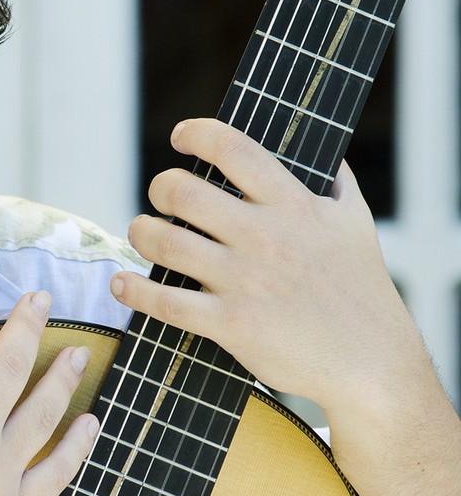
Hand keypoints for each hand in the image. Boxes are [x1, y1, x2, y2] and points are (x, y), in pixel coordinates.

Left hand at [109, 118, 418, 411]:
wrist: (372, 361)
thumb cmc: (361, 288)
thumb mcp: (356, 221)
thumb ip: (335, 181)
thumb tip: (322, 149)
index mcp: (294, 205)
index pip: (232, 148)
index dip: (196, 134)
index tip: (180, 138)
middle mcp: (264, 236)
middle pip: (183, 192)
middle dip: (160, 189)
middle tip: (160, 199)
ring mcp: (244, 281)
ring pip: (164, 242)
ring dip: (141, 233)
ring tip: (142, 234)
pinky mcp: (231, 324)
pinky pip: (165, 302)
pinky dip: (133, 290)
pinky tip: (123, 283)